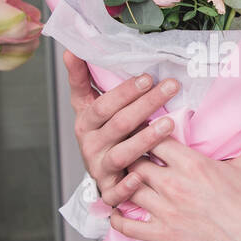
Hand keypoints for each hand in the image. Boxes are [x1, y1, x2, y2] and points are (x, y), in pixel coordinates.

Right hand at [64, 49, 180, 210]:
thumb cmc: (101, 132)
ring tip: (169, 124)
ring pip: (123, 154)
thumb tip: (70, 49)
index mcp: (85, 121)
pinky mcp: (108, 189)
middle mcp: (89, 144)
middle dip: (146, 105)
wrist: (100, 170)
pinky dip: (128, 185)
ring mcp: (98, 167)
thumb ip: (81, 78)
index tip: (147, 77)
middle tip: (171, 88)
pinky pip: (116, 191)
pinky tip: (142, 175)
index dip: (124, 92)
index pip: (103, 104)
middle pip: (119, 124)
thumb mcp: (88, 104)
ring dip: (146, 140)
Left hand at [111, 138, 240, 240]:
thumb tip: (219, 140)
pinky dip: (117, 218)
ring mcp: (166, 212)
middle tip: (126, 158)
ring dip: (122, 185)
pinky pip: (127, 226)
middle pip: (132, 161)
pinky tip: (117, 211)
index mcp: (192, 163)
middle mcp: (174, 184)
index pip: (152, 138)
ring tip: (121, 182)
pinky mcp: (164, 236)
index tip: (141, 135)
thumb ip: (226, 148)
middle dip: (129, 157)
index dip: (144, 134)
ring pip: (126, 190)